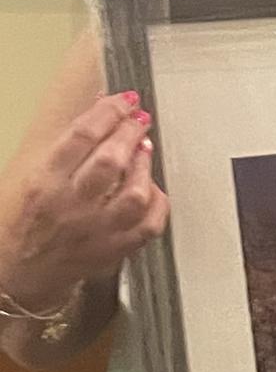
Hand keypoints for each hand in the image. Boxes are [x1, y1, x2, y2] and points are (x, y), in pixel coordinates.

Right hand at [0, 92, 166, 307]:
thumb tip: (104, 107)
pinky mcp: (114, 250)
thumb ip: (71, 144)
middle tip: (140, 119)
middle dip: (129, 133)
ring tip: (144, 150)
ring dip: (144, 166)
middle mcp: (70, 205)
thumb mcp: (38, 174)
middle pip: (109, 162)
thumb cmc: (31, 216)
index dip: (109, 112)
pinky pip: (149, 225)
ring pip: (133, 194)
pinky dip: (158, 202)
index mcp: (44, 181)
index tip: (126, 100)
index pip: (80, 137)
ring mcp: (96, 230)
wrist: (21, 270)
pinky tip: (152, 188)